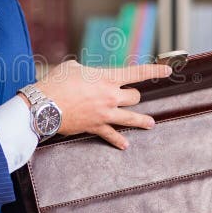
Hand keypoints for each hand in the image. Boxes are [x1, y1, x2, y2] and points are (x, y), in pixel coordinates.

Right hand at [29, 60, 172, 149]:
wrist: (43, 105)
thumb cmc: (56, 82)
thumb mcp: (73, 67)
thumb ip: (87, 70)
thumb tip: (87, 75)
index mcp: (107, 77)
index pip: (138, 73)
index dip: (156, 70)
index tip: (168, 70)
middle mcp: (110, 96)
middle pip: (135, 97)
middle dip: (133, 95)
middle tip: (129, 96)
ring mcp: (105, 113)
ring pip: (131, 117)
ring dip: (142, 120)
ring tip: (151, 124)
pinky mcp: (96, 127)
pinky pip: (112, 136)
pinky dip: (118, 141)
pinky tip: (126, 145)